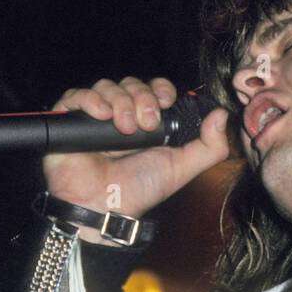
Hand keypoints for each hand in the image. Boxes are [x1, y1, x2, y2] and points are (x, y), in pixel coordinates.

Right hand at [42, 76, 230, 243]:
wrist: (105, 208)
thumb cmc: (140, 190)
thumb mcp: (182, 168)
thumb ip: (210, 146)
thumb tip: (222, 115)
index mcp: (146, 123)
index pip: (153, 88)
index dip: (160, 89)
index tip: (165, 102)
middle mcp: (120, 116)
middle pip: (131, 83)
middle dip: (142, 97)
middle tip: (147, 123)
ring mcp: (94, 118)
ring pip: (107, 86)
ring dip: (120, 101)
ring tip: (124, 128)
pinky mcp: (69, 121)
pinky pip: (77, 95)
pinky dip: (91, 99)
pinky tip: (102, 116)